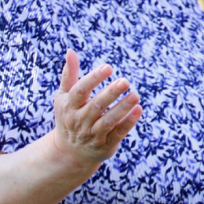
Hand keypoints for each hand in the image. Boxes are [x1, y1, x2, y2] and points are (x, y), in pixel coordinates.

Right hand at [52, 50, 141, 165]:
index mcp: (68, 107)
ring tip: (135, 94)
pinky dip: (128, 122)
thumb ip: (69, 75)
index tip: (108, 67)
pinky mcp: (106, 145)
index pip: (80, 91)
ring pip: (108, 121)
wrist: (70, 153)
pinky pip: (118, 133)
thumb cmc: (70, 117)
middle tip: (125, 81)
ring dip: (122, 108)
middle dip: (110, 93)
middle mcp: (79, 121)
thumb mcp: (64, 97)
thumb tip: (71, 51)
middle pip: (96, 106)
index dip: (93, 79)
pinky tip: (138, 109)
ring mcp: (93, 134)